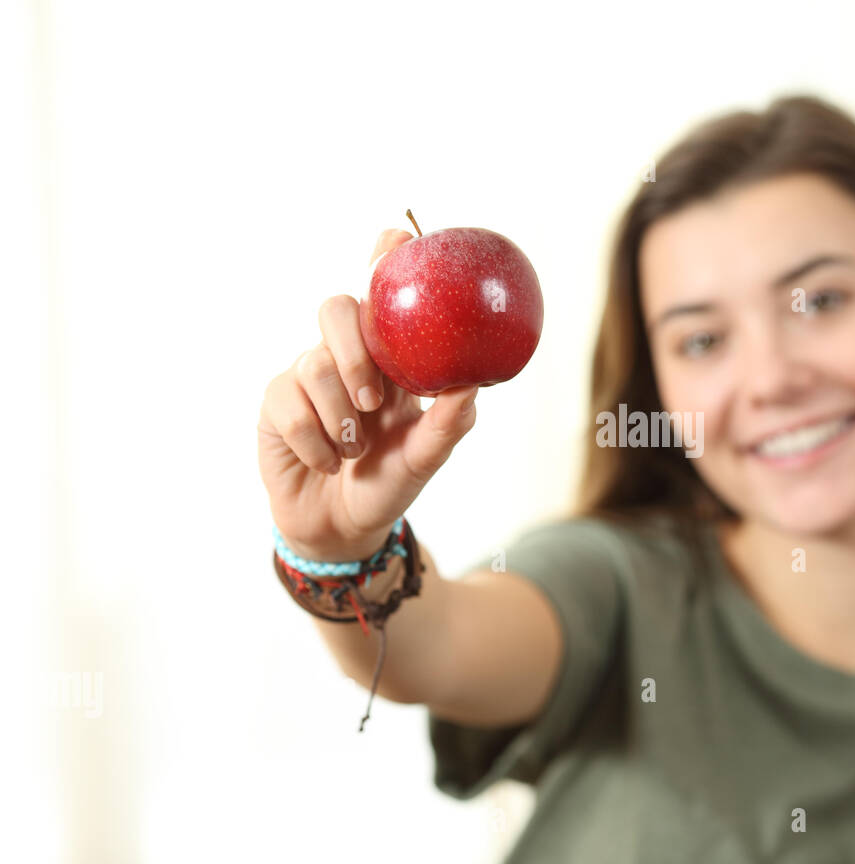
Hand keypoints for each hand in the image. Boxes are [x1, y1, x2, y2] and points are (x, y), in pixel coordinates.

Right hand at [257, 229, 478, 562]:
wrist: (343, 529)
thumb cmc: (389, 484)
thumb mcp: (425, 458)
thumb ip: (447, 424)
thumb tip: (471, 387)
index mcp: (389, 358)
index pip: (382, 294)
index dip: (385, 259)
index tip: (396, 237)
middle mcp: (346, 356)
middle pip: (337, 309)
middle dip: (353, 350)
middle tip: (372, 400)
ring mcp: (308, 377)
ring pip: (313, 363)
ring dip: (338, 414)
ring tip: (355, 448)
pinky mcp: (277, 405)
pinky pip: (289, 404)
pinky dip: (314, 440)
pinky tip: (328, 462)